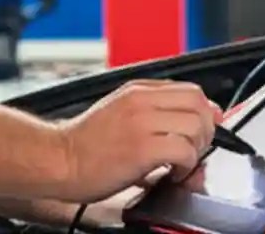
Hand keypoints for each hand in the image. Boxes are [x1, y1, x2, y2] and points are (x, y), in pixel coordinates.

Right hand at [55, 80, 219, 202]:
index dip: (206, 111)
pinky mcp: (141, 149)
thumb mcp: (120, 112)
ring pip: (196, 126)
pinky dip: (186, 166)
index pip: (191, 89)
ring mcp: (142, 123)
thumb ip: (152, 112)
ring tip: (182, 165)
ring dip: (197, 150)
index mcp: (137, 90)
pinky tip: (173, 175)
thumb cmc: (85, 143)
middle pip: (199, 104)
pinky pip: (183, 151)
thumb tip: (186, 123)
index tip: (206, 128)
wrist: (58, 160)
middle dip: (205, 130)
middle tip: (193, 150)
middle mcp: (142, 101)